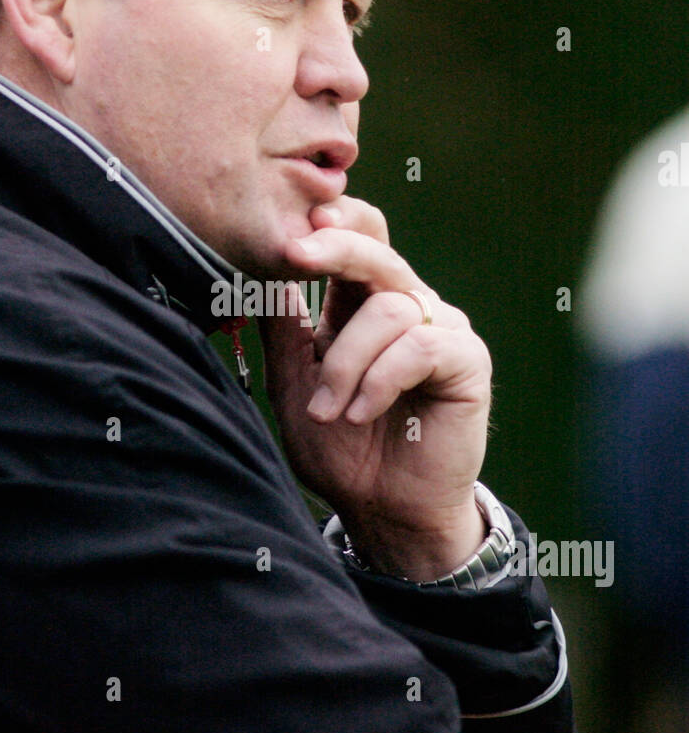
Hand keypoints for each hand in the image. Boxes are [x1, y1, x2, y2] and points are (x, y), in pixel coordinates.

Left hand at [258, 196, 491, 579]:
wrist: (385, 510)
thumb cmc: (341, 449)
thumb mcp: (293, 384)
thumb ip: (284, 329)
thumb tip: (266, 271)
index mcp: (363, 304)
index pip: (359, 238)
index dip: (334, 222)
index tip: (295, 227)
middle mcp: (406, 307)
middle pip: (377, 251)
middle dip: (334, 249)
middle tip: (294, 255)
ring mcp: (441, 330)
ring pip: (388, 309)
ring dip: (345, 362)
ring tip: (329, 412)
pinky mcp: (467, 361)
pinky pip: (421, 346)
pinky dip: (380, 379)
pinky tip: (361, 413)